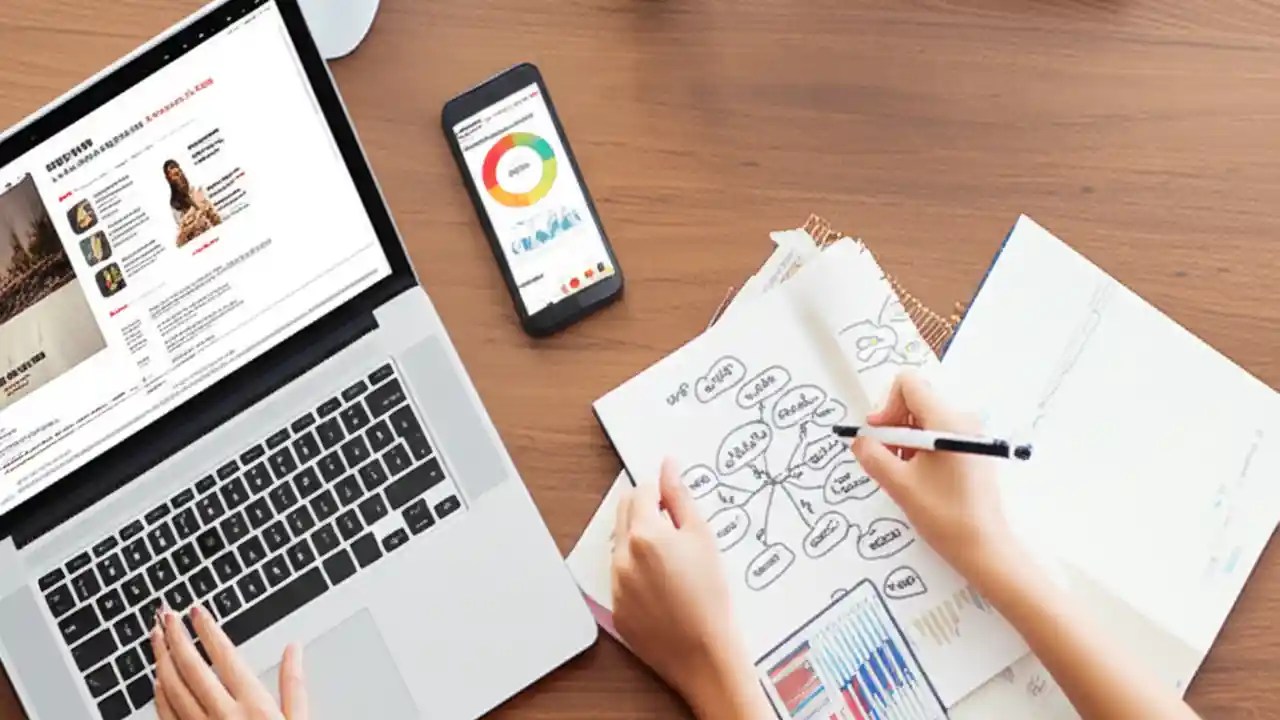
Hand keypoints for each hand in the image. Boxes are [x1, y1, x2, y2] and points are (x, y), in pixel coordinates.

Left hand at [151, 604, 307, 719]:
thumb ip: (294, 685)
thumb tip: (294, 650)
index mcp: (253, 705)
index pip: (224, 657)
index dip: (208, 630)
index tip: (197, 611)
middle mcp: (223, 716)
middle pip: (192, 668)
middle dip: (177, 637)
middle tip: (166, 614)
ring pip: (172, 689)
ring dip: (161, 660)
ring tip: (156, 637)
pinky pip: (167, 716)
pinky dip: (159, 694)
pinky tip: (157, 680)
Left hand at [611, 459, 768, 719]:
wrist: (705, 653)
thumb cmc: (711, 594)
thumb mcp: (703, 537)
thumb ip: (680, 496)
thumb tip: (668, 465)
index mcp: (643, 534)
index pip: (640, 492)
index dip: (659, 491)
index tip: (674, 501)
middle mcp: (621, 556)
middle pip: (623, 514)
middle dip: (644, 510)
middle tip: (674, 527)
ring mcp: (615, 584)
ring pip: (621, 546)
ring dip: (639, 542)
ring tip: (673, 562)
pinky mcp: (616, 609)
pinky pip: (621, 578)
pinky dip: (636, 574)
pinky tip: (664, 588)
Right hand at [851, 371, 1014, 583]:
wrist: (985, 547)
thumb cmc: (944, 516)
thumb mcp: (899, 484)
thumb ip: (872, 455)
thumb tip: (859, 439)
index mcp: (947, 422)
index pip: (909, 384)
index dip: (886, 405)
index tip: (880, 435)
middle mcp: (963, 420)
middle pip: (916, 400)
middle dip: (894, 424)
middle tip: (887, 457)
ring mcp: (970, 434)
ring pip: (925, 418)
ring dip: (906, 439)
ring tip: (904, 472)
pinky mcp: (972, 448)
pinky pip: (938, 434)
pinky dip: (921, 448)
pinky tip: (919, 476)